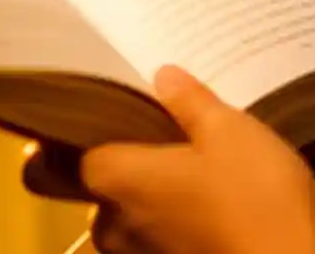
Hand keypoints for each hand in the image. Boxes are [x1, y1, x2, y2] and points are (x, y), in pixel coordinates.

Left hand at [79, 66, 314, 253]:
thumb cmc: (255, 199)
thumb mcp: (230, 131)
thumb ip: (190, 102)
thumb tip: (162, 76)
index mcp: (117, 178)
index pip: (59, 159)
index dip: (72, 138)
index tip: (98, 116)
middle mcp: (115, 224)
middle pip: (93, 192)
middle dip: (117, 169)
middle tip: (156, 139)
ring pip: (125, 221)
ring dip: (149, 200)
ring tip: (191, 170)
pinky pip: (156, 242)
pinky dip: (173, 224)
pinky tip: (209, 204)